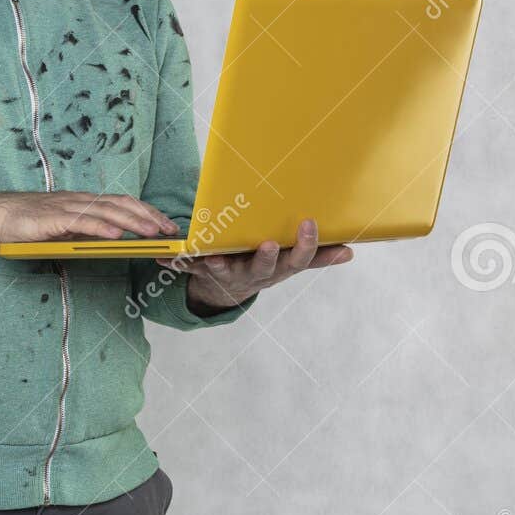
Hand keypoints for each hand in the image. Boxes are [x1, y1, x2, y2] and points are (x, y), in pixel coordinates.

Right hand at [0, 190, 178, 244]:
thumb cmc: (31, 222)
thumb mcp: (67, 229)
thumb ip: (88, 232)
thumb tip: (115, 240)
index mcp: (86, 203)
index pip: (123, 203)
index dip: (147, 211)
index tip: (166, 224)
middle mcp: (81, 201)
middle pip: (121, 205)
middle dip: (148, 216)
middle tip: (169, 230)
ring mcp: (68, 207)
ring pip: (106, 211)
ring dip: (132, 221)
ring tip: (151, 233)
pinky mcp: (53, 218)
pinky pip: (82, 222)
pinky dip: (101, 228)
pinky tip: (116, 236)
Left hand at [156, 218, 352, 314]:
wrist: (228, 291)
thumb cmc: (264, 267)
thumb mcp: (290, 264)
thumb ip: (317, 256)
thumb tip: (350, 251)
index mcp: (277, 269)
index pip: (296, 260)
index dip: (303, 245)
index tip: (307, 223)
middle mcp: (254, 274)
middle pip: (262, 268)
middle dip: (264, 257)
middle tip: (267, 244)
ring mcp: (228, 273)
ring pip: (223, 270)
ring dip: (216, 264)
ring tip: (210, 256)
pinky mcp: (202, 272)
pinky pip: (188, 269)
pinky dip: (176, 263)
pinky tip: (164, 258)